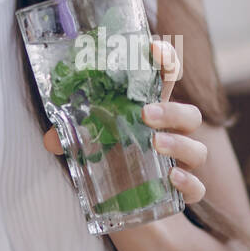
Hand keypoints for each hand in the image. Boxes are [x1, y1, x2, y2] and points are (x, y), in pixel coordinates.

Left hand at [42, 38, 207, 203]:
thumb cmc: (110, 158)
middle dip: (173, 111)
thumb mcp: (88, 141)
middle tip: (146, 114)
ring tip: (156, 144)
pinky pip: (198, 188)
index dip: (167, 59)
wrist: (123, 202)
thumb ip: (71, 135)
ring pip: (198, 150)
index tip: (153, 49)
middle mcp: (171, 135)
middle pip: (191, 115)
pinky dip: (190, 183)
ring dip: (180, 144)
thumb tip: (51, 138)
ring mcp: (179, 164)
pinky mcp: (181, 192)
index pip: (168, 78)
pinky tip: (173, 179)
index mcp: (151, 111)